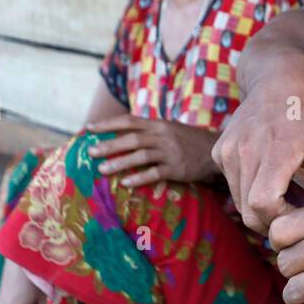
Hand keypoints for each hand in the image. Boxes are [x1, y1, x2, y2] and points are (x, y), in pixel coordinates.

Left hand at [84, 115, 219, 186]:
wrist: (214, 149)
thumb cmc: (186, 139)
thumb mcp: (168, 128)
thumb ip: (147, 130)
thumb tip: (120, 132)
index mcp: (158, 124)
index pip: (130, 121)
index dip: (109, 123)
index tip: (89, 128)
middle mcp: (162, 136)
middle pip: (132, 138)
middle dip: (110, 145)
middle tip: (91, 152)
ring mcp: (170, 152)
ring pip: (141, 155)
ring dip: (120, 162)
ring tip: (102, 170)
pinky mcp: (177, 168)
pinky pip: (155, 173)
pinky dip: (140, 177)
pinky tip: (126, 183)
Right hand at [211, 81, 303, 234]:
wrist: (280, 76)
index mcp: (276, 149)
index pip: (264, 206)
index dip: (285, 219)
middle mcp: (245, 150)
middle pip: (249, 212)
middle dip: (274, 221)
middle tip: (299, 213)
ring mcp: (227, 150)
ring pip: (239, 203)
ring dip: (262, 209)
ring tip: (290, 196)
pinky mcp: (219, 150)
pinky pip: (233, 186)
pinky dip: (251, 192)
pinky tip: (273, 180)